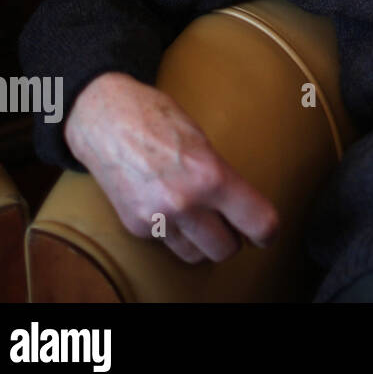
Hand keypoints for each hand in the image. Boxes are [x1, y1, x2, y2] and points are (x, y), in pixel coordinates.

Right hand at [64, 71, 279, 264]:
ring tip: (205, 223)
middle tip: (233, 226)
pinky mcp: (135, 226)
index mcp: (211, 175)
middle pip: (225, 249)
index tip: (267, 233)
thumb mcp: (204, 141)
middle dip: (233, 240)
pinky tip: (173, 210)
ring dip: (205, 243)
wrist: (104, 119)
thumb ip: (222, 175)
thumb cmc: (158, 118)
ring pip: (196, 254)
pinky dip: (176, 233)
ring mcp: (157, 218)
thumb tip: (241, 203)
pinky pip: (168, 243)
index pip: (256, 221)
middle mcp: (185, 202)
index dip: (268, 231)